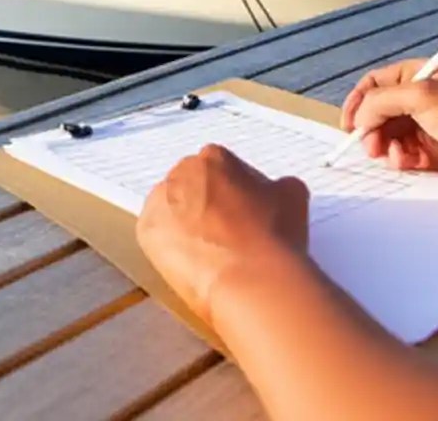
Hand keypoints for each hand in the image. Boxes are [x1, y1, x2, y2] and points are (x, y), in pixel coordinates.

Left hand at [136, 144, 309, 325]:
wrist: (250, 278)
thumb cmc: (274, 234)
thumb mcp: (292, 195)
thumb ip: (277, 186)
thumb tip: (273, 191)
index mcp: (214, 158)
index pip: (221, 171)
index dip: (234, 194)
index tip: (242, 214)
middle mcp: (180, 173)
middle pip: (191, 187)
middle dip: (205, 205)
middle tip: (225, 234)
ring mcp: (159, 202)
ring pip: (171, 211)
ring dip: (185, 225)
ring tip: (210, 252)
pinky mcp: (146, 233)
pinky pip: (157, 236)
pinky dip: (171, 247)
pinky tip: (194, 263)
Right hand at [341, 60, 437, 190]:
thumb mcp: (420, 95)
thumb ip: (381, 101)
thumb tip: (360, 118)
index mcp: (422, 75)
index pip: (377, 82)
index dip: (359, 100)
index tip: (349, 122)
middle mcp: (424, 98)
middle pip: (379, 111)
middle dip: (370, 128)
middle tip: (369, 144)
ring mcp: (428, 124)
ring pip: (389, 134)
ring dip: (384, 145)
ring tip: (391, 154)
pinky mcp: (433, 149)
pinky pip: (403, 153)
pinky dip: (399, 159)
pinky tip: (407, 161)